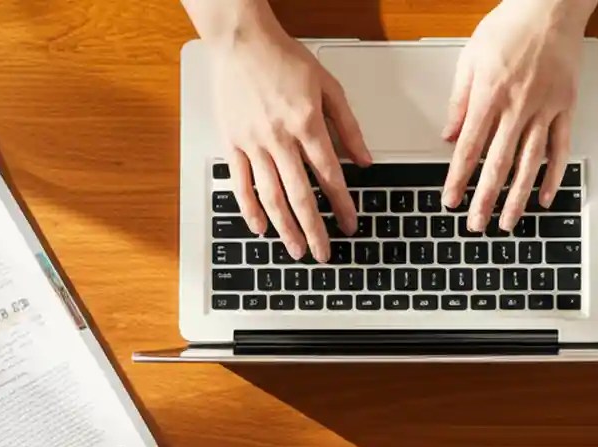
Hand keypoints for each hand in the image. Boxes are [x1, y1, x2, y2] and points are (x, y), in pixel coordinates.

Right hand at [209, 25, 370, 261]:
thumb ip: (348, 127)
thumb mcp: (329, 88)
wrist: (242, 41)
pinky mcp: (232, 142)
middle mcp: (279, 138)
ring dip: (285, 227)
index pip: (329, 176)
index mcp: (307, 124)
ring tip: (296, 249)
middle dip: (315, 229)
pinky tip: (260, 227)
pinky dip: (250, 208)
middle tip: (324, 253)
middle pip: (300, 195)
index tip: (350, 225)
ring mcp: (253, 143)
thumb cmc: (284, 60)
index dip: (342, 205)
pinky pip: (241, 183)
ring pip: (270, 195)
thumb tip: (365, 160)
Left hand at [442, 0, 596, 232]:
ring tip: (508, 222)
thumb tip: (449, 135)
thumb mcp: (470, 58)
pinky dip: (554, 176)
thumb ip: (459, 101)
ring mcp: (545, 109)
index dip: (458, 178)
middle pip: (498, 163)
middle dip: (485, 198)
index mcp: (490, 95)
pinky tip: (545, 197)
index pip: (469, 148)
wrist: (551, 5)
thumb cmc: (510, 26)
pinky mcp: (566, 107)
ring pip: (530, 163)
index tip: (450, 200)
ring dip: (518, 197)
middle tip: (476, 224)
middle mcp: (518, 106)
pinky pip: (561, 148)